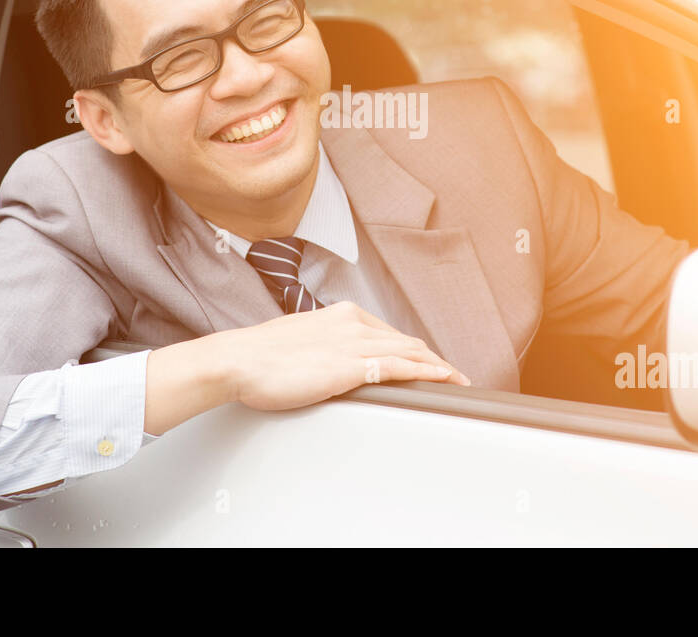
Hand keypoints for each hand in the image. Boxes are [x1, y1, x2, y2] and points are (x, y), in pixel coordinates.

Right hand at [209, 300, 470, 411]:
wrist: (239, 360)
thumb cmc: (259, 357)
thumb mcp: (299, 344)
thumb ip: (322, 349)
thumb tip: (328, 365)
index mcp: (341, 315)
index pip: (389, 332)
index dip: (413, 349)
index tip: (427, 362)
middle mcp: (354, 323)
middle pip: (407, 341)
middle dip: (434, 358)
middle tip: (454, 376)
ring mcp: (355, 343)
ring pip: (412, 352)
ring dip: (439, 367)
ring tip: (459, 381)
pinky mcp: (353, 366)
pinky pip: (402, 367)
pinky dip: (429, 372)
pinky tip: (445, 379)